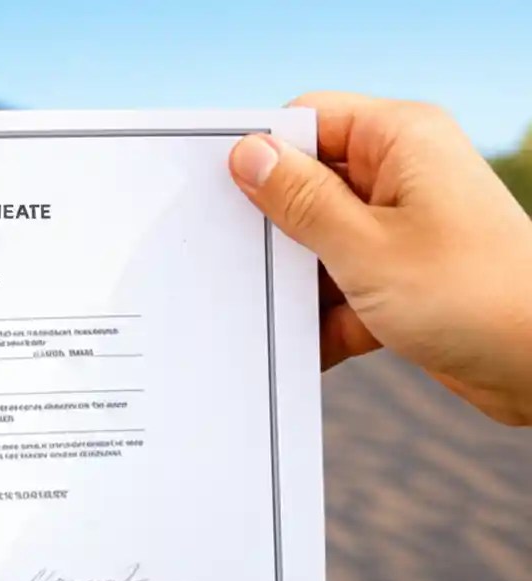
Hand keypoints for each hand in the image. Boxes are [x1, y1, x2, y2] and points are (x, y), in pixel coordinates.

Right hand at [229, 91, 531, 424]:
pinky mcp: (407, 274)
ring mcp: (406, 225)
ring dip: (299, 282)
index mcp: (400, 139)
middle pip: (310, 184)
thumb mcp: (363, 247)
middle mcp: (404, 173)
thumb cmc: (472, 295)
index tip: (219, 194)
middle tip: (235, 261)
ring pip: (323, 240)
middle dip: (276, 229)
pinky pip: (346, 283)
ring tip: (268, 315)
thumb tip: (249, 155)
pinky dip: (328, 316)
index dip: (263, 154)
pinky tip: (308, 348)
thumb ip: (299, 200)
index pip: (309, 121)